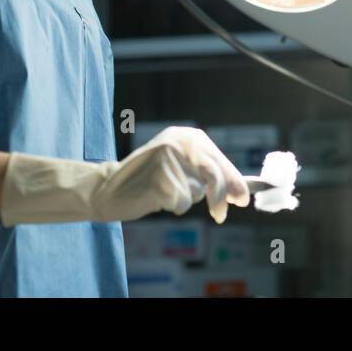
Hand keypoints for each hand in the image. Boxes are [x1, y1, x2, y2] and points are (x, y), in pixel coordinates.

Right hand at [0, 126, 249, 225]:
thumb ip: (206, 173)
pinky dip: (173, 206)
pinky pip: (180, 201)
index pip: (219, 160)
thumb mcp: (180, 167)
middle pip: (214, 175)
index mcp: (187, 135)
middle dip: (222, 198)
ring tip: (168, 195)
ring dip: (187, 200)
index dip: (234, 181)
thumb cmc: (149, 181)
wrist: (108, 188)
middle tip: (222, 215)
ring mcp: (167, 157)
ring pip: (196, 191)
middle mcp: (178, 141)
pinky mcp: (158, 177)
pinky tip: (157, 198)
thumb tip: (240, 191)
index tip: (243, 199)